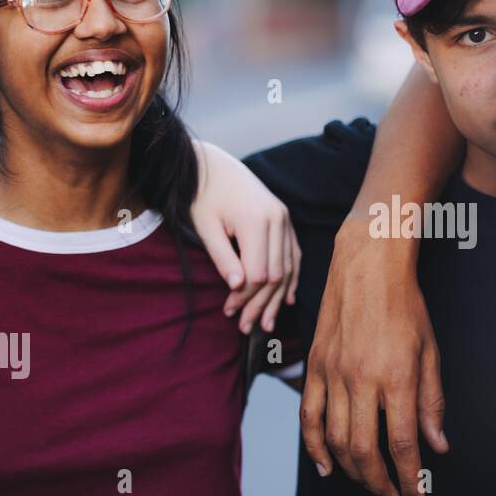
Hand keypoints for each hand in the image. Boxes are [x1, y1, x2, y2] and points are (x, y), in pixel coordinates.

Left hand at [193, 142, 300, 333]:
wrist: (213, 166)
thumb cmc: (202, 198)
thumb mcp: (205, 228)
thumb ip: (222, 257)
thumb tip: (238, 287)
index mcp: (257, 221)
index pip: (258, 273)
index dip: (246, 297)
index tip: (229, 312)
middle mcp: (278, 220)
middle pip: (275, 274)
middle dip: (261, 303)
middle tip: (245, 328)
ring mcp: (285, 219)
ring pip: (287, 267)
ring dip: (276, 298)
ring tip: (266, 325)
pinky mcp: (285, 220)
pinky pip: (294, 254)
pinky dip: (291, 278)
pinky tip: (286, 300)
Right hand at [300, 219, 448, 495]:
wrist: (365, 267)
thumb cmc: (405, 306)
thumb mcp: (430, 352)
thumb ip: (432, 402)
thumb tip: (437, 446)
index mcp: (396, 376)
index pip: (402, 442)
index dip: (409, 477)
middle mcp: (360, 379)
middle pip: (364, 449)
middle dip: (379, 482)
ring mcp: (332, 375)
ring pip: (335, 439)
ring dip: (351, 470)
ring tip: (368, 485)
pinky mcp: (314, 369)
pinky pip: (309, 418)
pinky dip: (314, 447)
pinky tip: (326, 467)